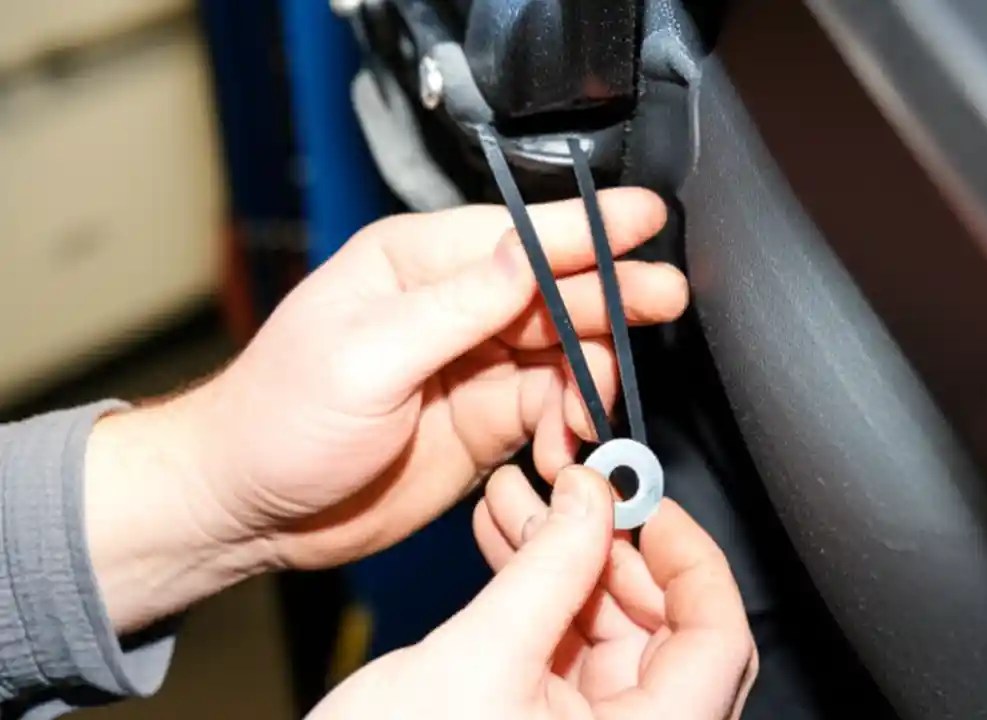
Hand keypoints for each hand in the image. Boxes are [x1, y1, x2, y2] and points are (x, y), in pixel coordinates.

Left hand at [84, 190, 686, 631]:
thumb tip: (529, 256)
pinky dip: (569, 426)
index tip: (645, 220)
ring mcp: (472, 366)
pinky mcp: (484, 421)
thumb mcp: (364, 355)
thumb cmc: (280, 418)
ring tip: (596, 406)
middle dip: (611, 295)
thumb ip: (455, 306)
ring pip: (561, 353)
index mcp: (416, 266)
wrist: (251, 507)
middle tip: (662, 299)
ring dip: (591, 375)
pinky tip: (568, 444)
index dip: (585, 229)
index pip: (518, 237)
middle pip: (554, 290)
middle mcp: (453, 308)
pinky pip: (549, 410)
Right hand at [308, 466, 758, 719]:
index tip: (644, 501)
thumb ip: (548, 566)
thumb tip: (593, 496)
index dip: (689, 556)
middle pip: (668, 628)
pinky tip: (506, 541)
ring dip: (568, 561)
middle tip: (573, 493)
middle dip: (613, 548)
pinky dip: (542, 595)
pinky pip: (569, 649)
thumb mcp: (479, 656)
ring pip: (612, 631)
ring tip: (519, 499)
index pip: (718, 637)